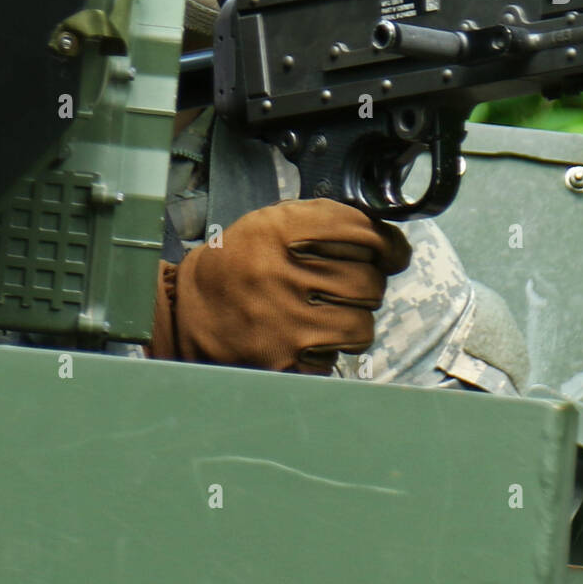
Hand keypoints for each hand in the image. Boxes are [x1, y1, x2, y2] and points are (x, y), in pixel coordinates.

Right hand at [150, 198, 410, 372]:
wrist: (188, 310)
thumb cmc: (240, 261)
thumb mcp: (274, 222)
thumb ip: (327, 221)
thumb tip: (386, 238)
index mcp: (283, 232)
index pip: (364, 234)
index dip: (390, 245)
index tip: (394, 253)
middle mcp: (285, 275)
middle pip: (369, 282)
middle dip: (370, 283)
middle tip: (353, 285)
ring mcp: (286, 323)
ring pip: (361, 325)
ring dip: (356, 319)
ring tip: (334, 312)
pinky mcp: (284, 362)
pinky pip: (336, 358)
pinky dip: (331, 349)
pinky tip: (311, 336)